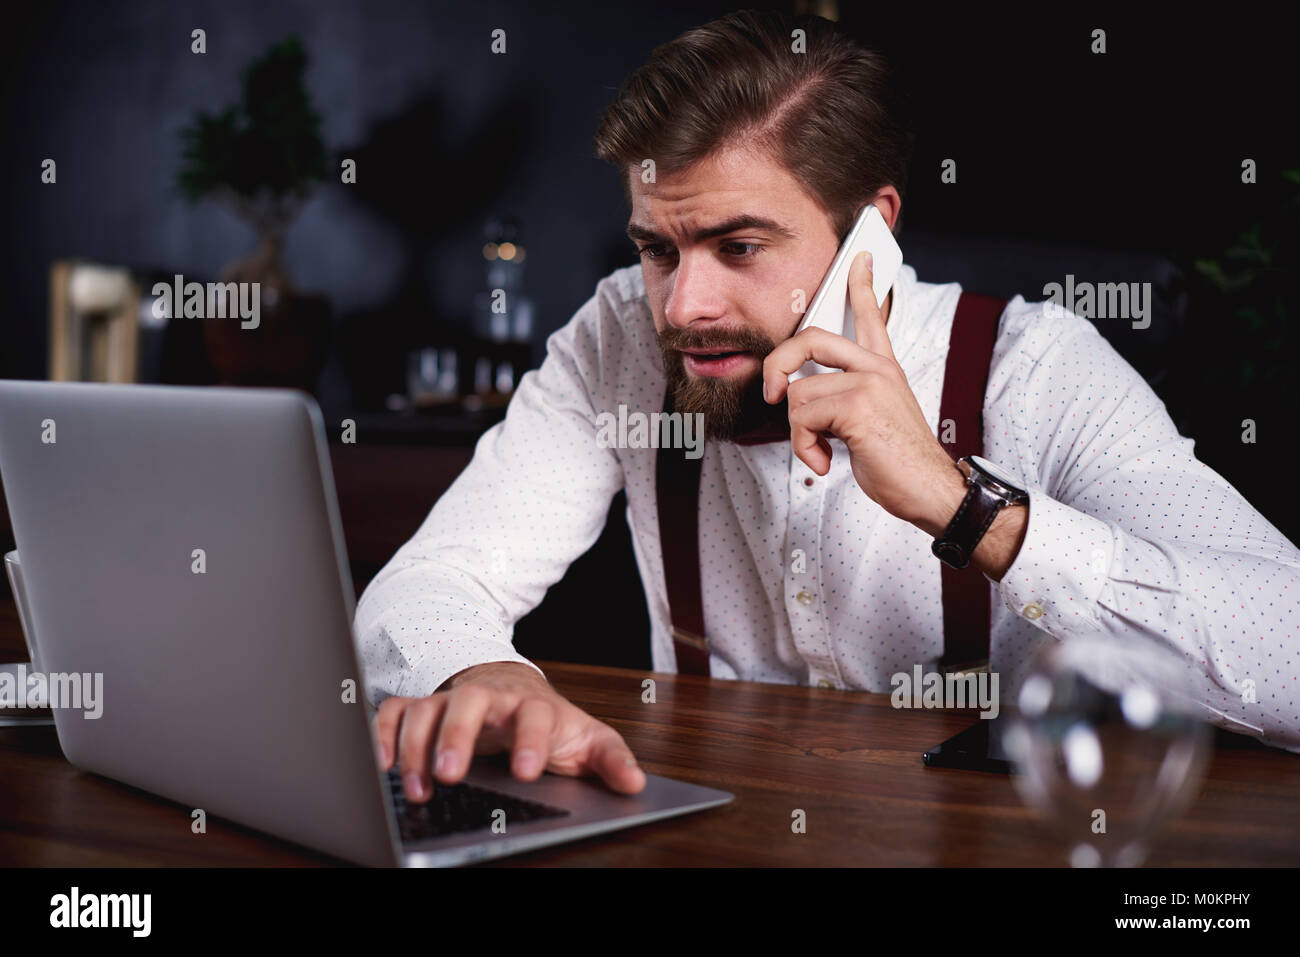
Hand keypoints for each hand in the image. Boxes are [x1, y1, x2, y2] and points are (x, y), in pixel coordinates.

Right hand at [373, 661, 646, 801]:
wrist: (512, 687)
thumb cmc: (548, 720)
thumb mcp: (585, 737)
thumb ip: (610, 758)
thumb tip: (634, 782)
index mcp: (531, 705)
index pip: (535, 715)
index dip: (531, 740)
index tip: (528, 771)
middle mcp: (487, 697)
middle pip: (470, 703)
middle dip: (458, 736)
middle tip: (452, 774)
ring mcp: (450, 699)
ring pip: (425, 709)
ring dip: (416, 746)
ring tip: (418, 787)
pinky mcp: (421, 707)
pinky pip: (392, 712)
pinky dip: (381, 733)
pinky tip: (381, 765)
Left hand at [762, 250, 964, 530]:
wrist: (931, 491)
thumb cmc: (900, 462)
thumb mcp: (873, 420)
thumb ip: (844, 398)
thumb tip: (801, 398)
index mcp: (884, 368)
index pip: (871, 315)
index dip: (861, 284)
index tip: (858, 258)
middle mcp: (877, 368)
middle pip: (810, 337)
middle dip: (779, 365)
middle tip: (774, 394)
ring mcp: (868, 383)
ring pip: (798, 392)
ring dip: (800, 434)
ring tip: (822, 452)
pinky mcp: (857, 405)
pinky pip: (802, 417)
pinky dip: (804, 448)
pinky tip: (825, 461)